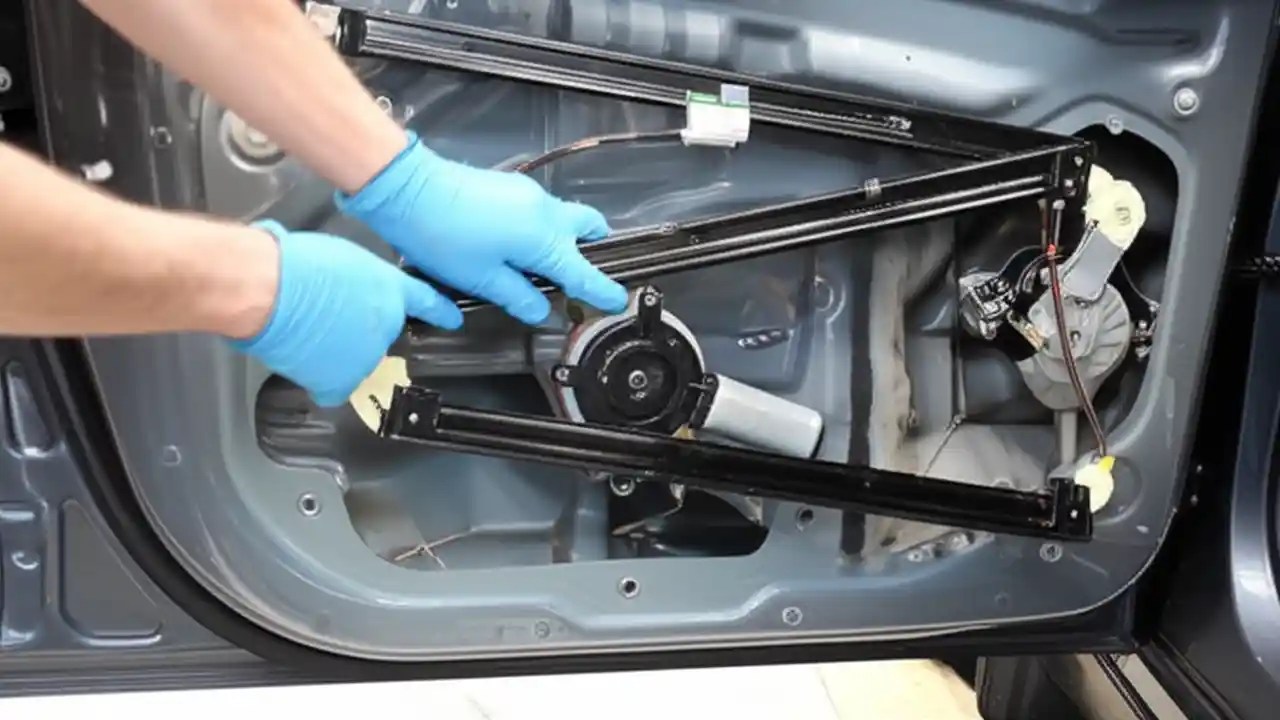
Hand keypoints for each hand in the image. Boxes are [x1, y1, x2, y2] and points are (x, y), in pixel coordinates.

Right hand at [229, 220, 460, 406]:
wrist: (270, 290)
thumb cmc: (294, 264)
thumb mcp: (341, 258)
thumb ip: (357, 282)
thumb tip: (347, 292)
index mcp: (389, 289)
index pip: (424, 301)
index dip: (439, 311)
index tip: (452, 319)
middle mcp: (387, 324)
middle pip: (379, 334)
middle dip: (356, 330)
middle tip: (324, 318)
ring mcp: (368, 356)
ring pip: (357, 361)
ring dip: (336, 354)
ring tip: (307, 335)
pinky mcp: (342, 380)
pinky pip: (336, 387)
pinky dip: (321, 379)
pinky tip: (306, 362)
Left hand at [335, 131, 627, 324]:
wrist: (408, 188)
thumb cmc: (444, 238)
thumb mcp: (481, 280)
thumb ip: (518, 297)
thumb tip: (541, 310)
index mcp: (545, 241)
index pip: (586, 272)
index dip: (604, 291)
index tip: (618, 302)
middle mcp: (547, 213)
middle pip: (590, 228)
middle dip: (595, 250)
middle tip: (582, 274)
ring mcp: (530, 194)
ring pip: (565, 217)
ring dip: (564, 240)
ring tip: (539, 267)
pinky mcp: (512, 185)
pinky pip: (542, 210)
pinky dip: (542, 229)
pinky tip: (514, 246)